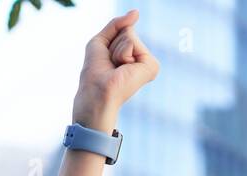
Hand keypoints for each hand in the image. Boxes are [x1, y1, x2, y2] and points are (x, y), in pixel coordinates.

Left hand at [73, 9, 159, 130]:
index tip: (107, 61)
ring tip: (115, 68)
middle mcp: (141, 59)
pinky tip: (122, 69)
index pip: (124, 30)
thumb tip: (136, 12)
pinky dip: (121, 53)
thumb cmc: (94, 73)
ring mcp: (147, 63)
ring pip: (129, 35)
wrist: (96, 93)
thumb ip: (117, 24)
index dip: (110, 42)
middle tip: (110, 65)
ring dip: (115, 50)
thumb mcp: (101, 42)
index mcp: (132, 56)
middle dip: (113, 45)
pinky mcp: (151, 66)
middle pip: (127, 31)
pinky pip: (131, 42)